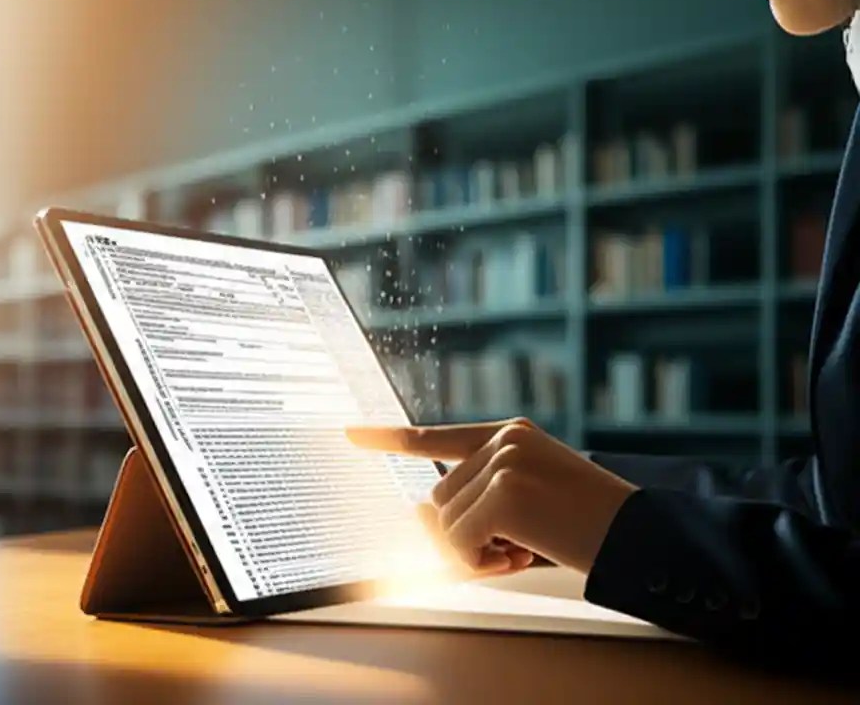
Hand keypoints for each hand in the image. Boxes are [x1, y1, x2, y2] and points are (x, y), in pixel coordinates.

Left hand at [348, 418, 637, 574]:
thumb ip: (476, 508)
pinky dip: (480, 561)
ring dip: (474, 550)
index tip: (349, 433)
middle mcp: (504, 439)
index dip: (390, 438)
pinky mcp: (505, 491)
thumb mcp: (529, 510)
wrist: (644, 537)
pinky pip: (458, 542)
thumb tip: (418, 518)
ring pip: (445, 521)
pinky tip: (521, 557)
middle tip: (513, 549)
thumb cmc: (588, 527)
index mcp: (512, 434)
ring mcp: (504, 461)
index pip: (438, 436)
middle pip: (440, 497)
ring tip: (524, 551)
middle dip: (465, 533)